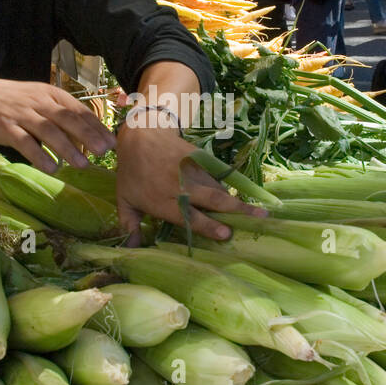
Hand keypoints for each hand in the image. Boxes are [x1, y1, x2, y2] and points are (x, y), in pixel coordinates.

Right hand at [0, 76, 114, 173]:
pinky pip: (25, 142)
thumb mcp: (41, 100)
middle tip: (105, 152)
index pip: (79, 110)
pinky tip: (51, 168)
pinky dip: (39, 156)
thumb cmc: (15, 101)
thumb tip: (87, 138)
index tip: (112, 142)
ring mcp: (22, 114)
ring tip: (82, 165)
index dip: (97, 127)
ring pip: (49, 131)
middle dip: (88, 136)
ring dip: (67, 149)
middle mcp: (40, 103)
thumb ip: (62, 116)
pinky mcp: (6, 127)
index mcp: (52, 95)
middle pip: (68, 120)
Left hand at [114, 124, 264, 243]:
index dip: (209, 226)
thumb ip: (128, 226)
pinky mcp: (201, 160)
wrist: (142, 135)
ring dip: (238, 201)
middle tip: (260, 219)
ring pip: (219, 188)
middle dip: (236, 210)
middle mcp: (182, 188)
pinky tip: (243, 197)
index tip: (226, 234)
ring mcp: (193, 172)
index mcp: (163, 201)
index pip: (190, 216)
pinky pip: (218, 176)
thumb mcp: (124, 201)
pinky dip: (229, 187)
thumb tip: (129, 249)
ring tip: (260, 212)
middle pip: (213, 201)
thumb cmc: (131, 173)